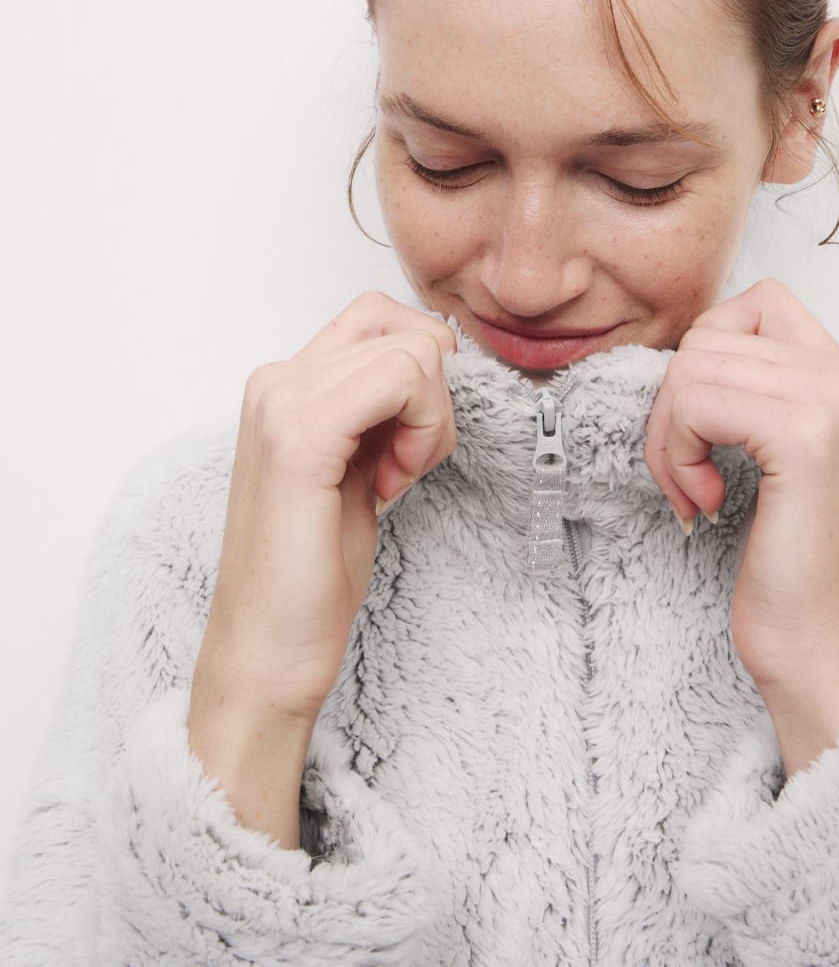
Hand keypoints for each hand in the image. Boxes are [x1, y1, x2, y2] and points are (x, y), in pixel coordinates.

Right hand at [192, 292, 457, 726]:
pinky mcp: (300, 437)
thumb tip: (441, 357)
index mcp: (285, 384)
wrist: (269, 650)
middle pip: (406, 328)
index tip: (407, 444)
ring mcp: (283, 402)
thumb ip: (381, 407)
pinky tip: (392, 485)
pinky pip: (403, 379)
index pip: (383, 317)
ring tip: (394, 479)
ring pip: (414, 351)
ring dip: (431, 419)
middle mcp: (276, 380)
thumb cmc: (312, 571)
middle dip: (435, 394)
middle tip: (407, 461)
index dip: (422, 375)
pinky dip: (423, 430)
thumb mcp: (358, 465)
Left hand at [644, 279, 838, 772]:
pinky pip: (695, 403)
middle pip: (708, 337)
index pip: (751, 304)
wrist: (817, 642)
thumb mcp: (773, 449)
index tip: (704, 427)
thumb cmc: (786, 557)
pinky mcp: (803, 437)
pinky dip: (677, 454)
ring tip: (693, 493)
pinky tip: (705, 504)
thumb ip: (746, 388)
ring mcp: (831, 401)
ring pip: (692, 368)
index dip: (702, 358)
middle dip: (671, 409)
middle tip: (683, 476)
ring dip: (669, 438)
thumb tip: (678, 352)